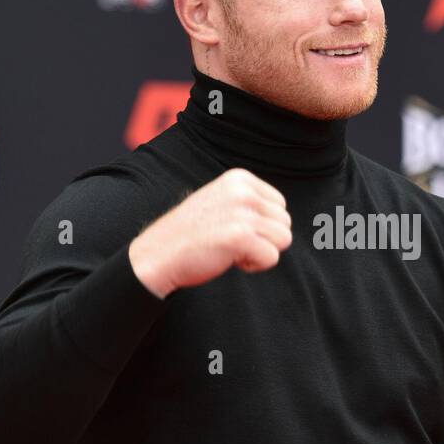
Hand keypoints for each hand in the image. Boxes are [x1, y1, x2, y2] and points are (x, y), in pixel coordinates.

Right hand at [127, 168, 292, 297]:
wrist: (158, 255)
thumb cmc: (191, 234)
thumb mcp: (221, 202)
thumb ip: (250, 202)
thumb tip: (284, 218)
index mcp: (239, 178)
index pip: (280, 205)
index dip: (262, 224)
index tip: (234, 229)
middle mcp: (243, 191)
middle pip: (285, 223)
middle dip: (264, 239)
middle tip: (232, 242)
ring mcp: (241, 212)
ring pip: (283, 240)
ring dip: (260, 252)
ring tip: (231, 249)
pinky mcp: (240, 236)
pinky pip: (272, 257)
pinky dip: (254, 265)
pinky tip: (229, 259)